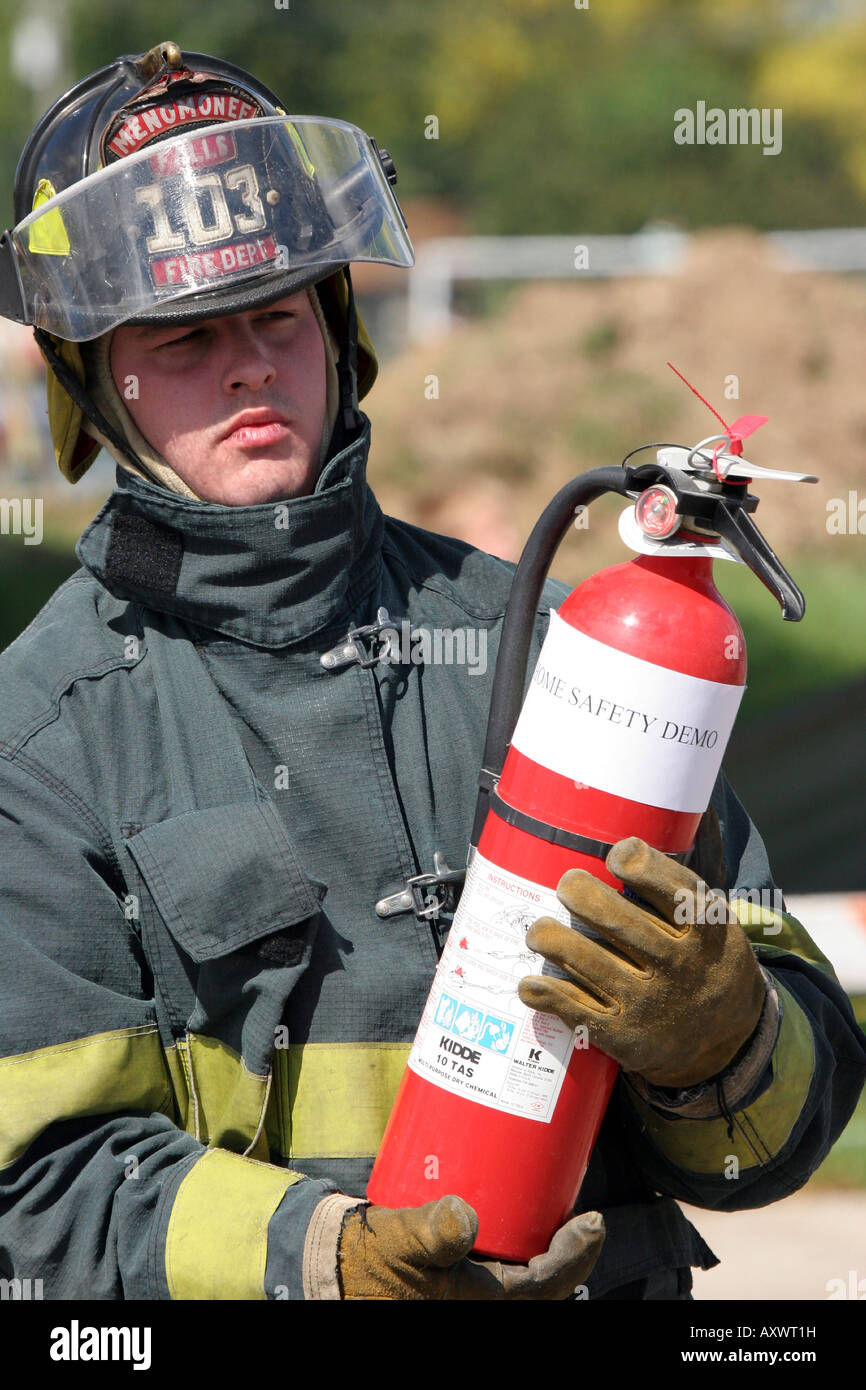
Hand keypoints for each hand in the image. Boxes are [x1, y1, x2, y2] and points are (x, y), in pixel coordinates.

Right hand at [337, 1195, 603, 1299]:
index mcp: (478, 1304)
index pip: (543, 1285)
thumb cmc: (369, 1258)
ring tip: (563, 1214)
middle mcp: (481, 1303)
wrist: (338, 1262)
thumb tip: (465, 1216)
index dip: (574, 1256)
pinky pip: (509, 1271)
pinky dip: (525, 1249)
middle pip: (544, 1287)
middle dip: (571, 1255)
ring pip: (528, 1280)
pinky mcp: (464, 1280)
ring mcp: (474, 1294)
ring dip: (550, 1253)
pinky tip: (527, 1220)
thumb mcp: (400, 1240)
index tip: (593, 1221)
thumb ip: (433, 1230)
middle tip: (587, 1218)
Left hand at [517, 836, 766, 1087]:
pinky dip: (548, 994)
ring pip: (589, 964)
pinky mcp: (623, 1034)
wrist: (726, 1040)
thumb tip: (631, 838)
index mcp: (705, 930)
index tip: (616, 856)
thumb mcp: (716, 921)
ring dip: (553, 940)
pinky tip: (530, 983)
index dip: (640, 867)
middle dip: (583, 895)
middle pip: (622, 923)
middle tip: (567, 884)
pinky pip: (577, 1012)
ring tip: (538, 930)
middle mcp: (678, 967)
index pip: (674, 892)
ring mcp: (649, 1003)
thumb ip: (677, 886)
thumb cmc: (705, 960)